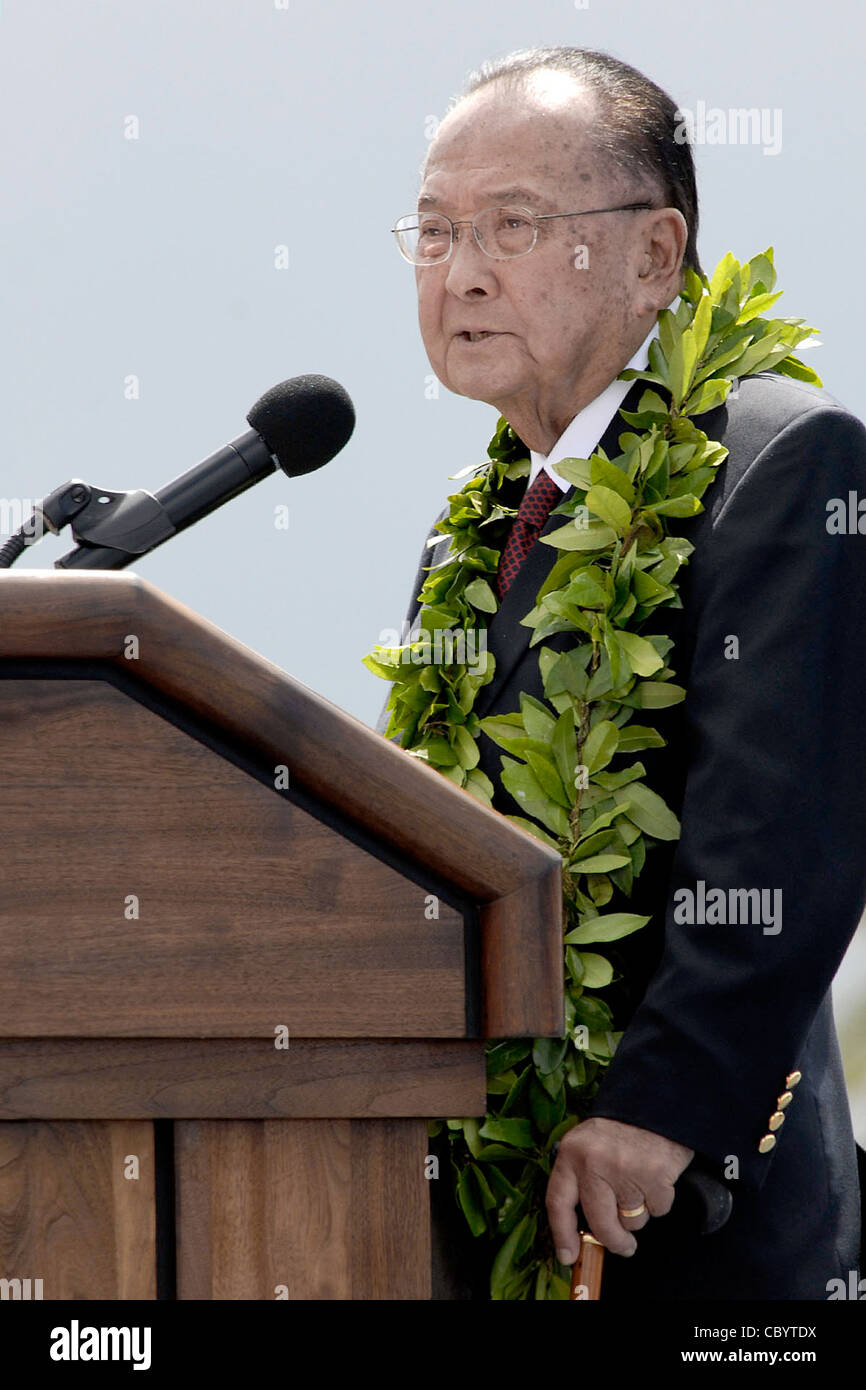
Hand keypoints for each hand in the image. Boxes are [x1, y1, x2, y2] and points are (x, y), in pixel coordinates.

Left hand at [546, 1116, 693, 1261]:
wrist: (655, 1103)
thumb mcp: (588, 1146)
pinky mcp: (654, 1175)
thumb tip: (580, 1234)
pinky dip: (659, 1201)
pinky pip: (657, 1210)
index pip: (557, 1202)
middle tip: (624, 1247)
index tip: (567, 1257)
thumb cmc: (620, 1131)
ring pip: (632, 1221)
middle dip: (614, 1241)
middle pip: (600, 1223)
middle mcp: (594, 1162)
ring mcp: (625, 1170)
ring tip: (640, 1183)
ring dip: (639, 1213)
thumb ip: (581, 1181)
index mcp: (571, 1154)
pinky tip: (657, 1177)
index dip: (562, 1234)